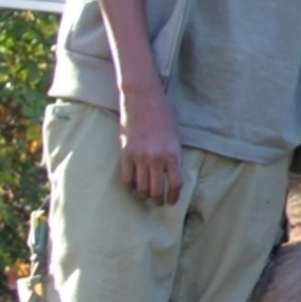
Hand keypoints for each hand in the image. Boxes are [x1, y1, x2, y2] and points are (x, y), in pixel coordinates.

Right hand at [116, 81, 183, 205]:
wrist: (142, 99)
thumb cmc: (163, 114)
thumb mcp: (175, 135)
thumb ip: (173, 155)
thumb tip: (171, 174)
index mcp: (173, 154)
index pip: (175, 184)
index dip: (174, 196)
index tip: (171, 202)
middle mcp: (156, 158)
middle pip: (157, 189)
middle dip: (158, 200)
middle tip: (158, 202)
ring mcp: (139, 157)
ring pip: (141, 187)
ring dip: (144, 195)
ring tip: (146, 196)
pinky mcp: (125, 153)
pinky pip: (126, 178)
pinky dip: (130, 185)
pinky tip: (133, 185)